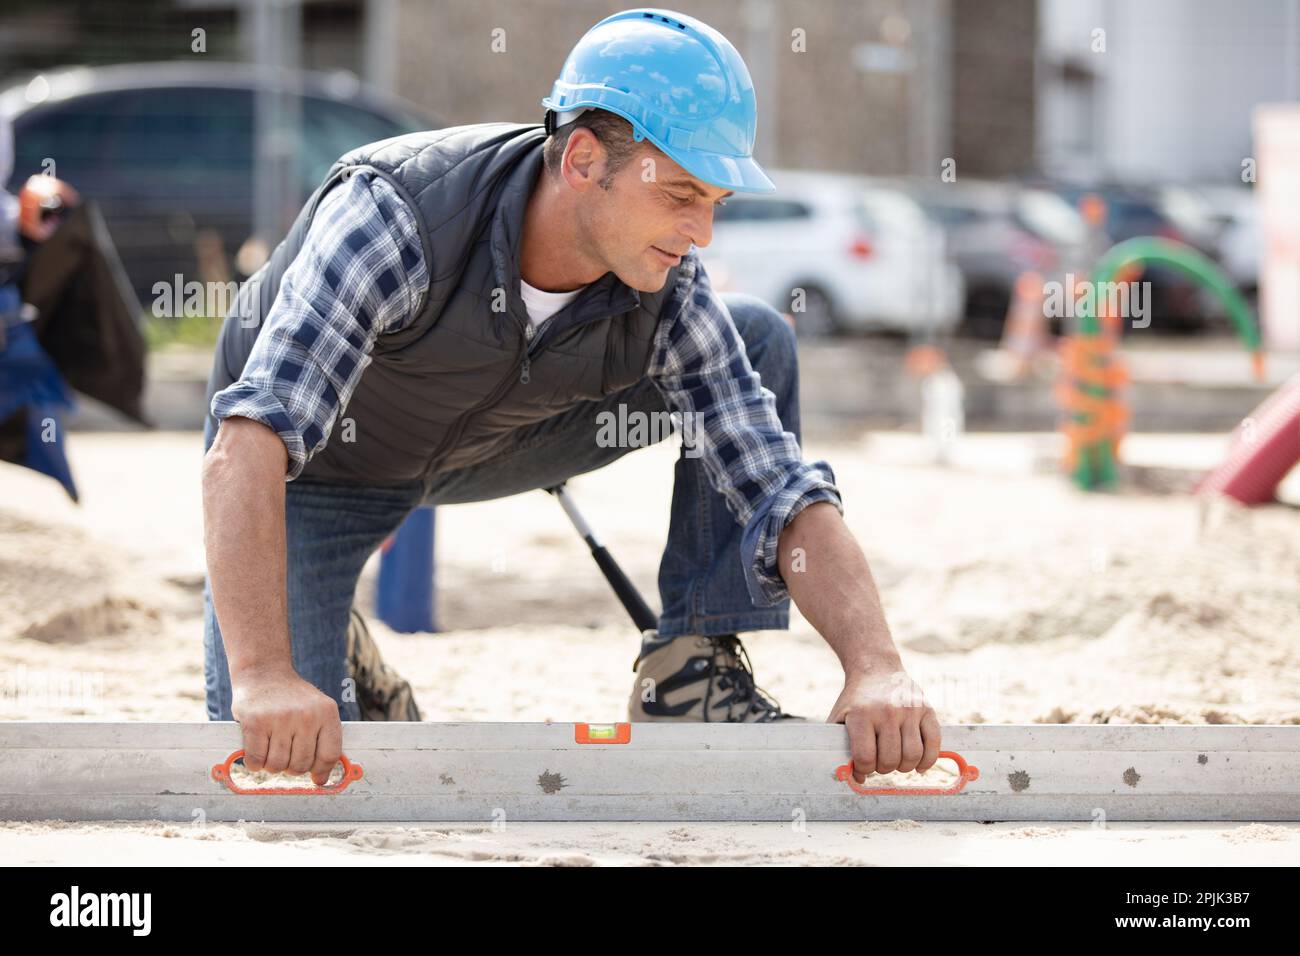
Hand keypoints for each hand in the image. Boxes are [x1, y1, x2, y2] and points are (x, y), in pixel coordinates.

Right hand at [230, 665, 342, 786]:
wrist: (264, 671)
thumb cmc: (291, 698)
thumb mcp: (317, 709)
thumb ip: (322, 739)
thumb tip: (322, 780)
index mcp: (326, 712)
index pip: (330, 754)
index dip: (322, 772)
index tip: (316, 779)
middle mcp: (306, 715)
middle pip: (301, 765)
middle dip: (292, 768)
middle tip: (285, 756)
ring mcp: (280, 718)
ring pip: (277, 765)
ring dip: (271, 765)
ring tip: (271, 750)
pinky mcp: (255, 722)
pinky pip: (256, 760)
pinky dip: (254, 763)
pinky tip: (256, 750)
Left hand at [826, 667, 941, 782]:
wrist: (876, 669)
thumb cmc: (856, 701)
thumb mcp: (840, 718)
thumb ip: (840, 748)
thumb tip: (856, 780)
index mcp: (861, 714)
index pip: (865, 758)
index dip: (863, 770)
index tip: (863, 766)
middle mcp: (887, 711)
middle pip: (890, 760)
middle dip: (883, 768)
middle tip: (880, 762)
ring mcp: (909, 710)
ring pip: (913, 756)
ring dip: (904, 767)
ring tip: (896, 761)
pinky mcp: (927, 709)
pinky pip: (934, 744)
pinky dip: (928, 761)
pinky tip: (918, 765)